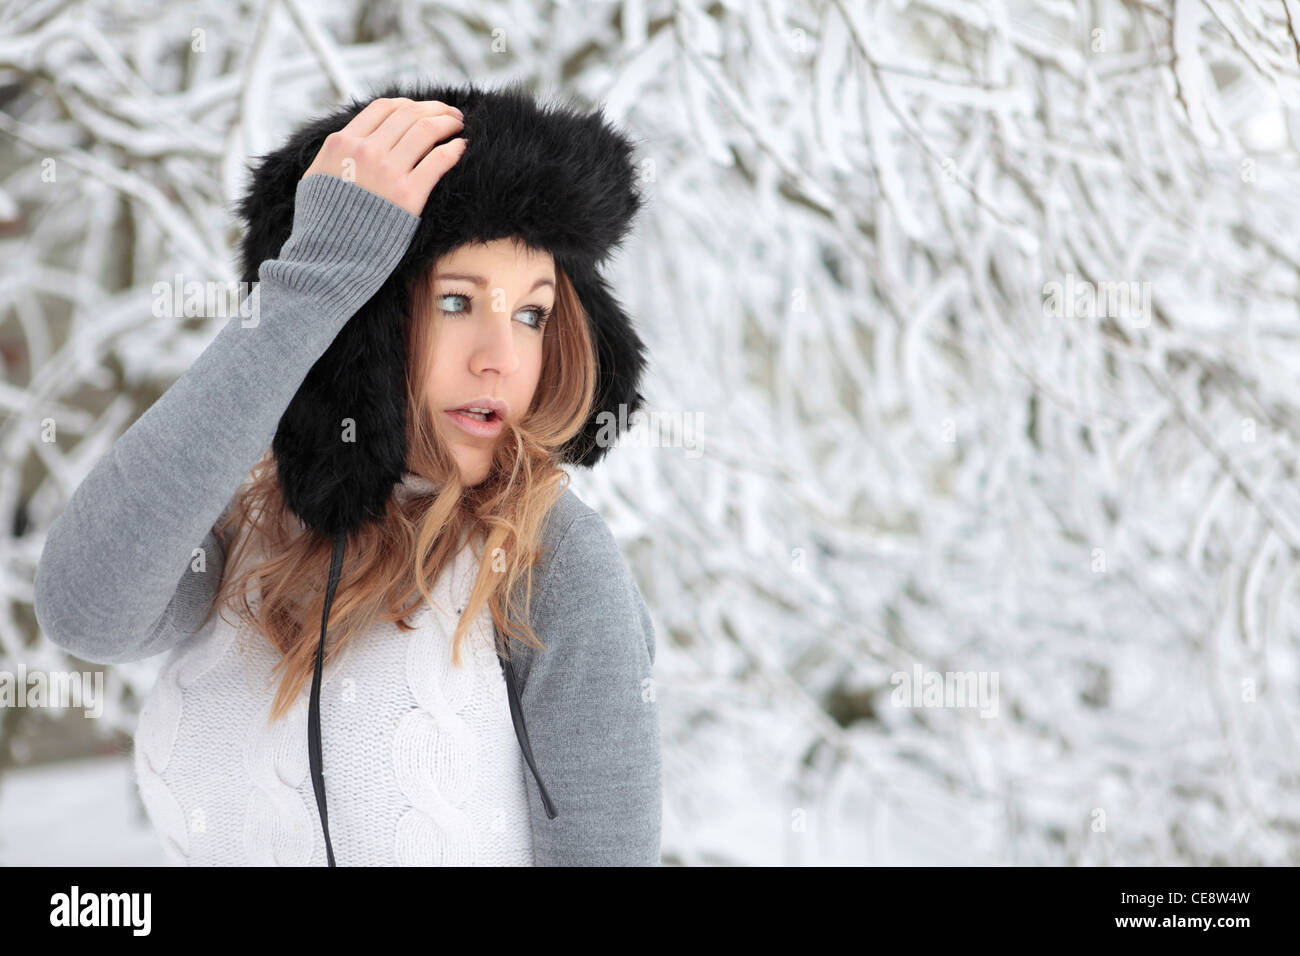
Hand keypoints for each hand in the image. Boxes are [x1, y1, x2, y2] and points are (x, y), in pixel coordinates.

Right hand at [301, 97, 467, 215]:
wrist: (330, 258)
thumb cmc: (322, 224)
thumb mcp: (316, 178)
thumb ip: (335, 154)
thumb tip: (351, 139)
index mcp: (342, 143)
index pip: (384, 108)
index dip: (409, 105)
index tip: (423, 110)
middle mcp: (366, 151)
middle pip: (409, 114)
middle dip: (435, 109)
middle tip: (450, 114)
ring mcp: (388, 172)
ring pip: (426, 130)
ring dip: (448, 122)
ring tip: (458, 125)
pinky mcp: (409, 195)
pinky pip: (439, 160)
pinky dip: (454, 149)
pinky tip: (461, 147)